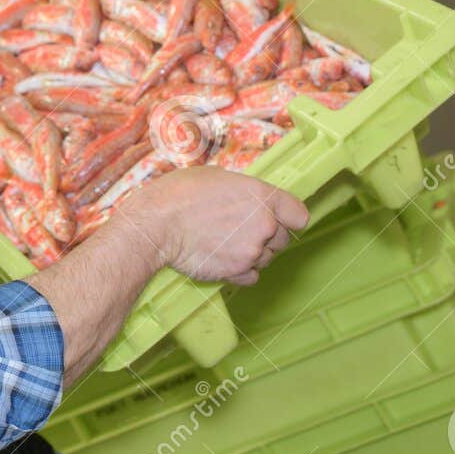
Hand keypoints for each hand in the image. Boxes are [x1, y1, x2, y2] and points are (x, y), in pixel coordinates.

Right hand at [117, 166, 308, 285]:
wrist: (156, 226)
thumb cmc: (178, 195)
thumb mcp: (214, 177)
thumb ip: (241, 190)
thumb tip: (245, 198)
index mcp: (261, 196)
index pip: (299, 214)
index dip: (288, 217)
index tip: (279, 219)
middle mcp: (264, 225)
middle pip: (283, 239)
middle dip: (266, 236)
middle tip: (239, 230)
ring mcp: (252, 251)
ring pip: (266, 258)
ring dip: (251, 254)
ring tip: (224, 243)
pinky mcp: (237, 272)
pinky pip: (251, 276)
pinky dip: (240, 271)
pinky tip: (221, 258)